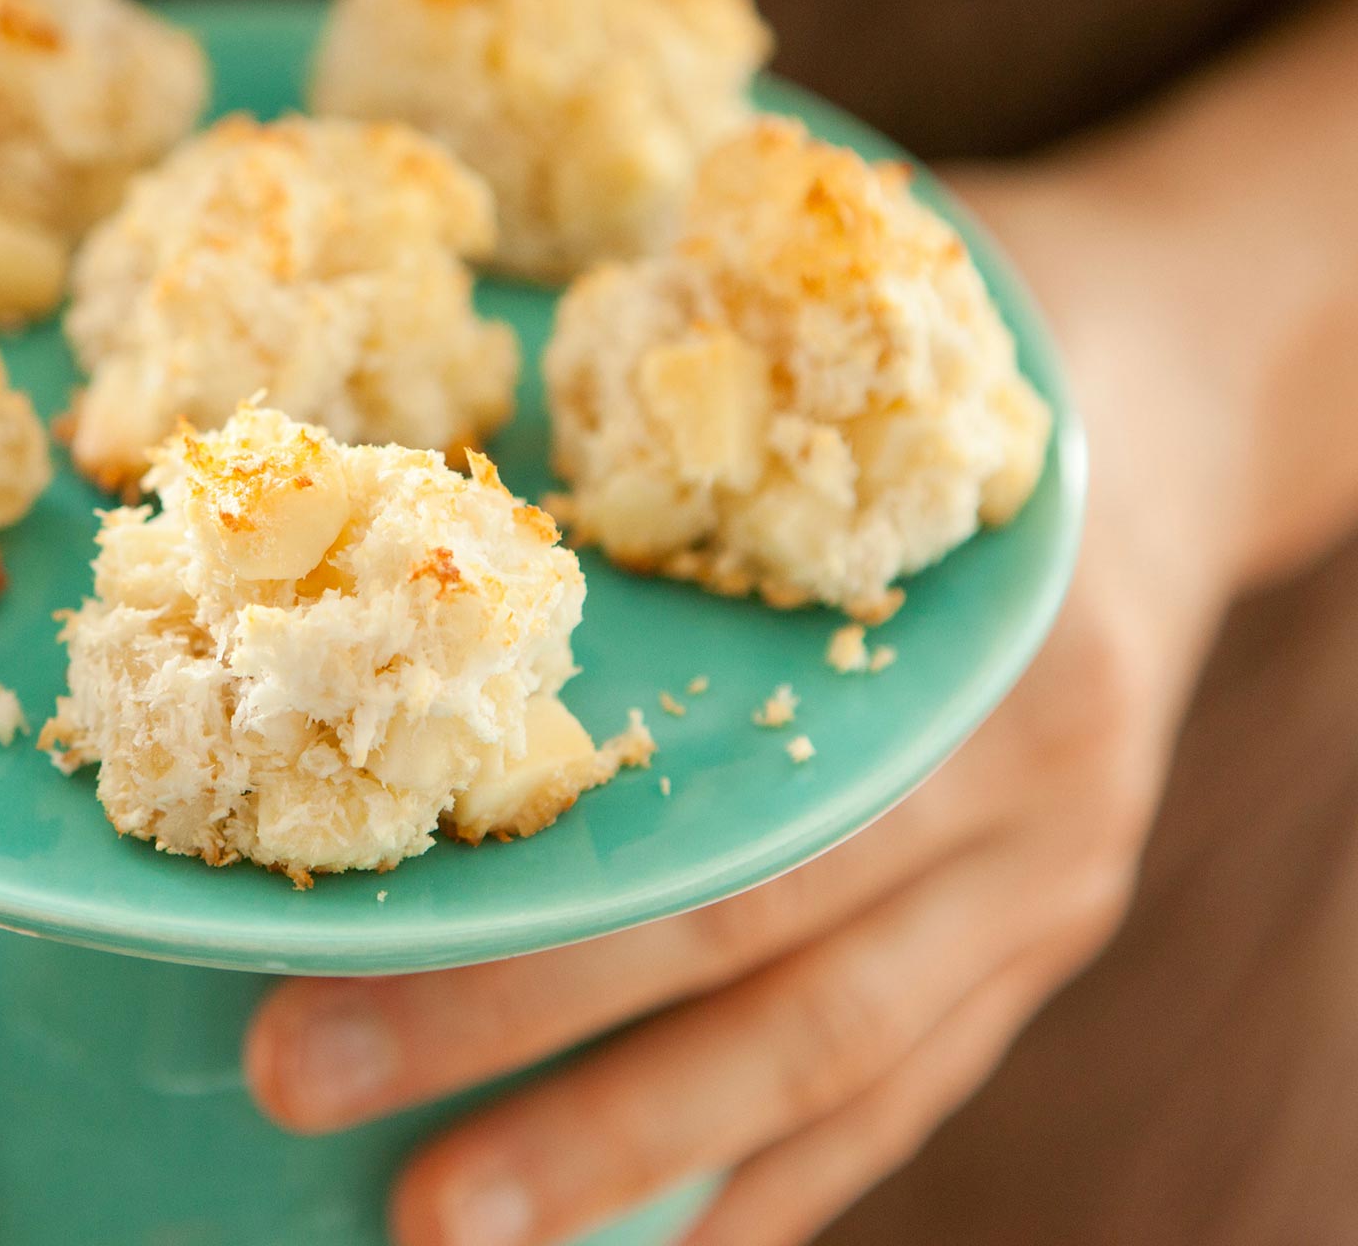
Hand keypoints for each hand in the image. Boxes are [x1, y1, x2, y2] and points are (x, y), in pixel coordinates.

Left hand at [244, 167, 1243, 1245]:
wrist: (1192, 385)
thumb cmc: (973, 342)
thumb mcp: (847, 336)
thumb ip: (674, 424)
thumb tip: (385, 473)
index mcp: (955, 650)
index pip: (710, 836)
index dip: (521, 944)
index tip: (299, 995)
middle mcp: (1021, 791)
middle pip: (751, 967)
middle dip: (534, 1073)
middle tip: (306, 1102)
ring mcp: (1048, 876)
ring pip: (832, 1059)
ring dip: (636, 1160)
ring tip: (449, 1229)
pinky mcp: (1045, 923)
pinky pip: (913, 1080)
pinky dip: (790, 1179)